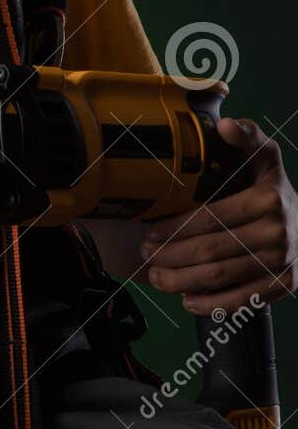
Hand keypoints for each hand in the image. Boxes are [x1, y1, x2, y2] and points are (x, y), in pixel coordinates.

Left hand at [139, 117, 297, 313]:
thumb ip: (247, 137)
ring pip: (221, 278)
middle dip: (171, 256)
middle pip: (212, 250)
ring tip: (157, 277)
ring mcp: (282, 262)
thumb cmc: (276, 189)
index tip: (150, 231)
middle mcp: (277, 233)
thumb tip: (225, 124)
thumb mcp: (266, 158)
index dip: (176, 227)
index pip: (212, 218)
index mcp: (268, 200)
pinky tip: (186, 300)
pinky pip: (241, 300)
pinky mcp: (284, 285)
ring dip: (181, 282)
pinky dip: (211, 304)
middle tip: (146, 255)